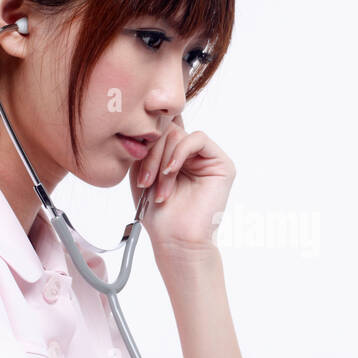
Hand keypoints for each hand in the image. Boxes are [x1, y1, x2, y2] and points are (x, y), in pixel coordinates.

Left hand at [129, 115, 234, 258]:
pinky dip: (180, 152)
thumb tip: (150, 118)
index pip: (162, 129)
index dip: (148, 137)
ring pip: (179, 135)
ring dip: (163, 160)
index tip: (135, 157)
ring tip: (158, 187)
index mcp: (176, 156)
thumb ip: (146, 146)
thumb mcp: (142, 172)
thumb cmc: (158, 214)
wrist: (175, 239)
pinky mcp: (222, 164)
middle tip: (145, 181)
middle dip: (151, 154)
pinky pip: (198, 139)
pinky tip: (172, 170)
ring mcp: (208, 158)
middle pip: (168, 130)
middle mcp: (193, 155)